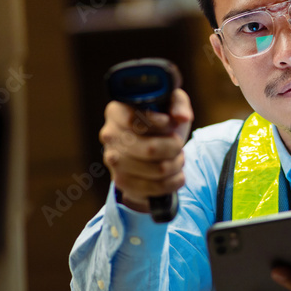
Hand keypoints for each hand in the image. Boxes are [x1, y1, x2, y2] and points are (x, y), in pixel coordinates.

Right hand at [99, 89, 193, 212]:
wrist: (149, 152)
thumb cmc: (160, 125)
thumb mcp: (169, 106)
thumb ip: (178, 103)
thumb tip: (181, 116)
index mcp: (115, 112)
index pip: (135, 120)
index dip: (161, 124)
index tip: (171, 124)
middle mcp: (109, 136)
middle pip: (151, 149)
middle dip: (174, 147)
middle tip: (177, 144)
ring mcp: (113, 162)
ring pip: (158, 169)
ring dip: (176, 164)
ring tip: (177, 157)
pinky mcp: (122, 183)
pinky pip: (157, 187)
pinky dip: (174, 181)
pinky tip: (175, 173)